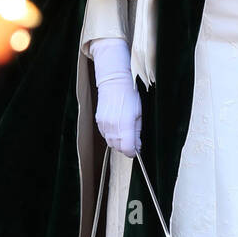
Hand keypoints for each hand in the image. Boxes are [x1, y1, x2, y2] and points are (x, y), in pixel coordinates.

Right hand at [91, 37, 141, 155]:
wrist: (114, 84)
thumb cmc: (129, 97)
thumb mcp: (139, 114)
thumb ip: (137, 132)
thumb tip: (137, 146)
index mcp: (126, 125)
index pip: (127, 148)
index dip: (133, 152)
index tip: (136, 151)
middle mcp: (113, 126)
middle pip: (118, 147)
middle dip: (126, 147)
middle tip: (133, 142)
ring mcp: (104, 125)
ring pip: (111, 142)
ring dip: (118, 142)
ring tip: (125, 133)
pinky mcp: (99, 122)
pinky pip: (105, 135)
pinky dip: (111, 135)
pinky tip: (117, 127)